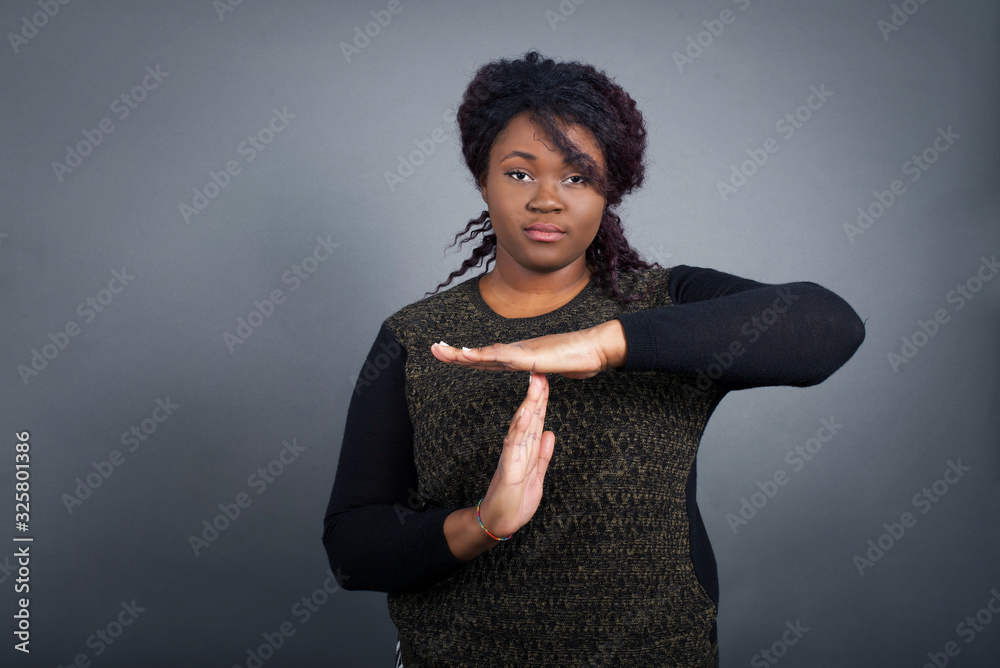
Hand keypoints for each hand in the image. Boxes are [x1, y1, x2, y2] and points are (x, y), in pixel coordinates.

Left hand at [430, 319, 626, 379]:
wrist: (596, 349)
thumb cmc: (579, 358)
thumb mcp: (553, 370)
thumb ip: (543, 373)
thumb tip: (539, 375)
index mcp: (519, 358)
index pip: (487, 359)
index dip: (467, 357)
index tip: (449, 354)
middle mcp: (516, 352)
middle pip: (480, 355)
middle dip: (455, 354)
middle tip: (433, 348)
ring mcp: (522, 353)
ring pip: (485, 354)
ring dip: (462, 354)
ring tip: (441, 351)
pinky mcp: (531, 357)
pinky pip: (503, 357)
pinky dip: (483, 355)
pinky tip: (468, 354)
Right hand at [478, 372, 554, 538]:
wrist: (499, 522)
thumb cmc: (515, 501)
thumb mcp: (537, 475)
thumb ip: (543, 455)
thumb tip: (549, 433)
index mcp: (526, 450)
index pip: (537, 421)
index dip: (542, 401)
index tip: (547, 380)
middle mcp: (518, 448)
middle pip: (530, 417)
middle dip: (536, 395)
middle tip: (541, 371)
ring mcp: (512, 456)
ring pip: (522, 425)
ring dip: (529, 404)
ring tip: (535, 385)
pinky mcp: (509, 468)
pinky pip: (514, 444)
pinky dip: (520, 428)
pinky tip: (525, 412)